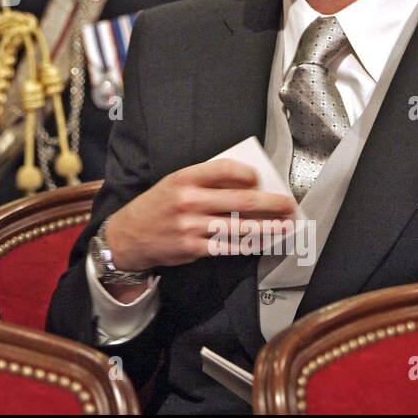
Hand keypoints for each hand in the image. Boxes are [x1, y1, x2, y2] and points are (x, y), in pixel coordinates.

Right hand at [103, 159, 297, 272]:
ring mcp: (192, 227)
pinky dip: (248, 244)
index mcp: (184, 178)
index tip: (260, 179)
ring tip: (284, 225)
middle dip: (270, 203)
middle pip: (240, 201)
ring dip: (267, 227)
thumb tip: (243, 182)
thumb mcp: (173, 183)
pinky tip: (262, 241)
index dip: (248, 173)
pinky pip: (228, 246)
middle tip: (289, 204)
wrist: (128, 236)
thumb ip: (203, 180)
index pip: (224, 169)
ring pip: (239, 227)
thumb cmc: (156, 205)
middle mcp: (189, 201)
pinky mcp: (193, 248)